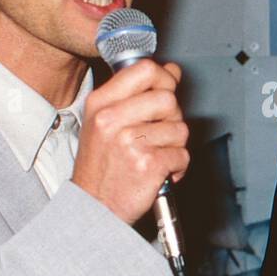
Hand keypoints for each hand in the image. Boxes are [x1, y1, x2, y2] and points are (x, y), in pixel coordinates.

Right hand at [70, 59, 188, 224]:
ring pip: (180, 128)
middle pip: (168, 98)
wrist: (94, 207)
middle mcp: (112, 119)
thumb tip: (172, 70)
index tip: (166, 91)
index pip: (144, 69)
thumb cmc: (102, 165)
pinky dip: (177, 166)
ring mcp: (129, 141)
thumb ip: (137, 93)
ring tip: (155, 155)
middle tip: (158, 135)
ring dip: (174, 145)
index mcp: (101, 103)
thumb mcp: (106, 121)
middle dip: (172, 118)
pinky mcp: (148, 164)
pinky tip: (159, 172)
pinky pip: (182, 154)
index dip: (164, 78)